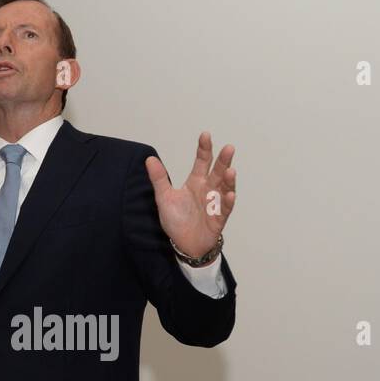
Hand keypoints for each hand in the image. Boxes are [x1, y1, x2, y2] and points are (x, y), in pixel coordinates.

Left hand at [144, 131, 235, 259]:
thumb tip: (149, 159)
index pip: (202, 161)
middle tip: (228, 148)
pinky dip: (228, 202)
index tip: (205, 135)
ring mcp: (216, 203)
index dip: (204, 149)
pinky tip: (230, 194)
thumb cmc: (177, 221)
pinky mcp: (219, 218)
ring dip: (228, 180)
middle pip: (217, 171)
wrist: (184, 244)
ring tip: (230, 171)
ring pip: (225, 188)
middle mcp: (208, 189)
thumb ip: (159, 179)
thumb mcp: (164, 198)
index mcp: (196, 182)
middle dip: (223, 160)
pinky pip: (226, 208)